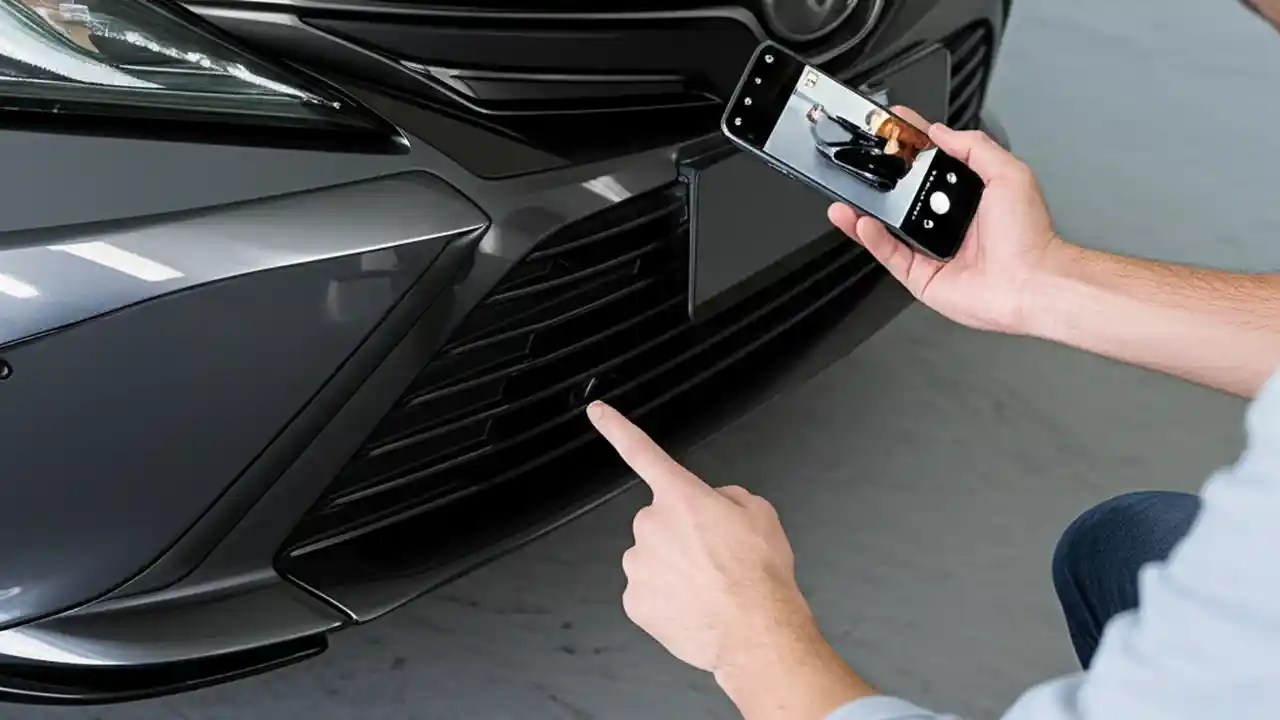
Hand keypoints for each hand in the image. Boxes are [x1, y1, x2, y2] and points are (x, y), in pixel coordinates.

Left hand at [587, 402, 875, 717]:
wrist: (756, 632)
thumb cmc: (760, 575)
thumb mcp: (760, 514)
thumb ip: (728, 497)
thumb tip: (715, 504)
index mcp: (681, 496)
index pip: (641, 451)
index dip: (616, 428)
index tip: (596, 412)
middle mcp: (651, 525)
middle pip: (659, 522)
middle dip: (680, 535)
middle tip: (713, 558)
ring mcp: (638, 564)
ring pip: (651, 558)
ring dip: (673, 568)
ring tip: (708, 587)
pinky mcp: (634, 601)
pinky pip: (648, 592)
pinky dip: (667, 598)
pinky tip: (694, 606)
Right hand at [829, 108, 1065, 334]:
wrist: (1030, 283)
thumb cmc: (1028, 236)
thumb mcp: (1008, 174)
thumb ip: (975, 147)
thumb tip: (942, 132)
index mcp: (969, 197)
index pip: (932, 167)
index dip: (910, 148)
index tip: (891, 129)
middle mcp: (949, 223)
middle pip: (905, 197)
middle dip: (880, 181)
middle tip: (861, 163)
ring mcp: (933, 250)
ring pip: (890, 229)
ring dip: (866, 213)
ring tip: (847, 197)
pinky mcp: (922, 276)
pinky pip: (891, 255)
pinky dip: (873, 239)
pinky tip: (862, 223)